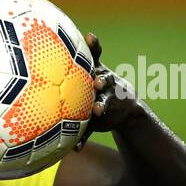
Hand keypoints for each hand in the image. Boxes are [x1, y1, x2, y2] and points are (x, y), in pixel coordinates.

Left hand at [75, 32, 142, 149]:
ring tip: (97, 111)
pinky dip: (84, 138)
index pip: (97, 56)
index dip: (94, 46)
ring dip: (102, 106)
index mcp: (100, 72)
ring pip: (105, 103)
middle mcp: (107, 85)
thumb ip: (79, 64)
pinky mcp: (103, 119)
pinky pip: (92, 129)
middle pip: (106, 80)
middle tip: (98, 81)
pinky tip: (77, 148)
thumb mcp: (94, 74)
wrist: (127, 111)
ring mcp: (108, 101)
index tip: (89, 37)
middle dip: (103, 80)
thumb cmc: (101, 87)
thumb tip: (57, 46)